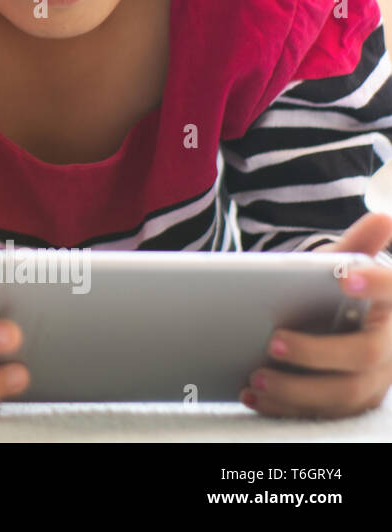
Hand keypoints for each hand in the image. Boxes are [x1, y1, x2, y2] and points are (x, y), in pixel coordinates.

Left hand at [244, 212, 391, 417]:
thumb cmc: (335, 290)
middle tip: (272, 341)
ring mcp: (374, 380)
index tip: (344, 277)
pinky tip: (253, 397)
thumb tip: (382, 218)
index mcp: (389, 306)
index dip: (376, 284)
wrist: (332, 321)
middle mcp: (390, 347)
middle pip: (365, 355)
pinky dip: (286, 408)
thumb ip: (356, 246)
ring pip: (344, 393)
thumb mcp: (340, 266)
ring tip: (256, 377)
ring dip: (296, 389)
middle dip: (317, 352)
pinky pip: (323, 415)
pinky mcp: (350, 404)